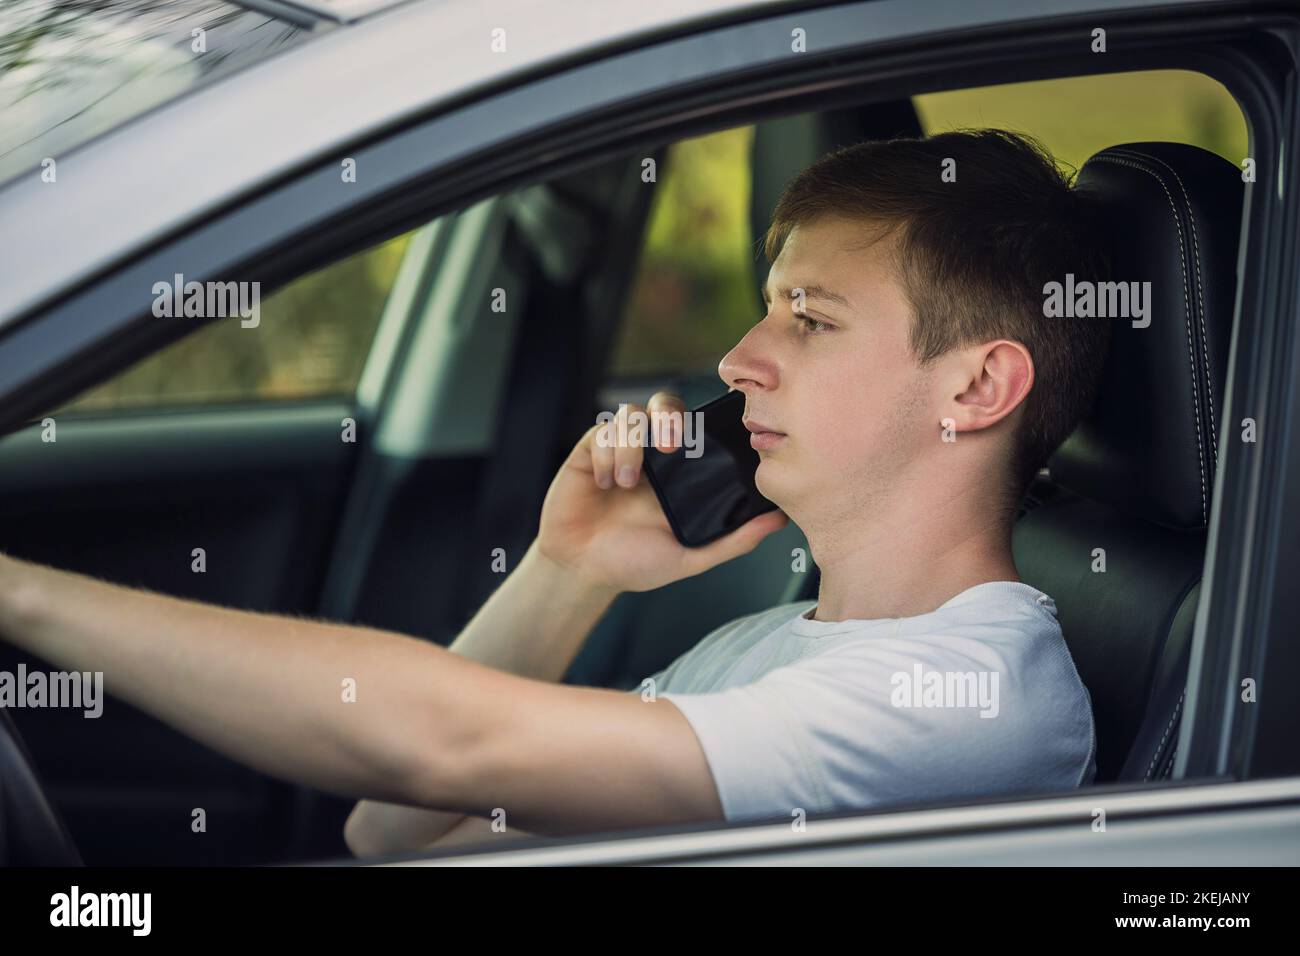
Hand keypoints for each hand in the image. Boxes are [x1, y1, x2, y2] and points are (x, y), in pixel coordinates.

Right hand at [536, 392, 788, 593]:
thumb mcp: (691, 557)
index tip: (719, 415)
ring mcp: (620, 450)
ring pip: (631, 413)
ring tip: (628, 482)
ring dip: (632, 443)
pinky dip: (606, 453)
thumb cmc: (636, 563)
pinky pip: (601, 431)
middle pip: (666, 404)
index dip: (708, 414)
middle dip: (670, 415)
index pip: (698, 427)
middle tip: (672, 445)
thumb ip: (734, 540)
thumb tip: (779, 521)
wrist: (583, 571)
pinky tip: (604, 483)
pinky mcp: (590, 451)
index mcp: (680, 472)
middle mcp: (651, 454)